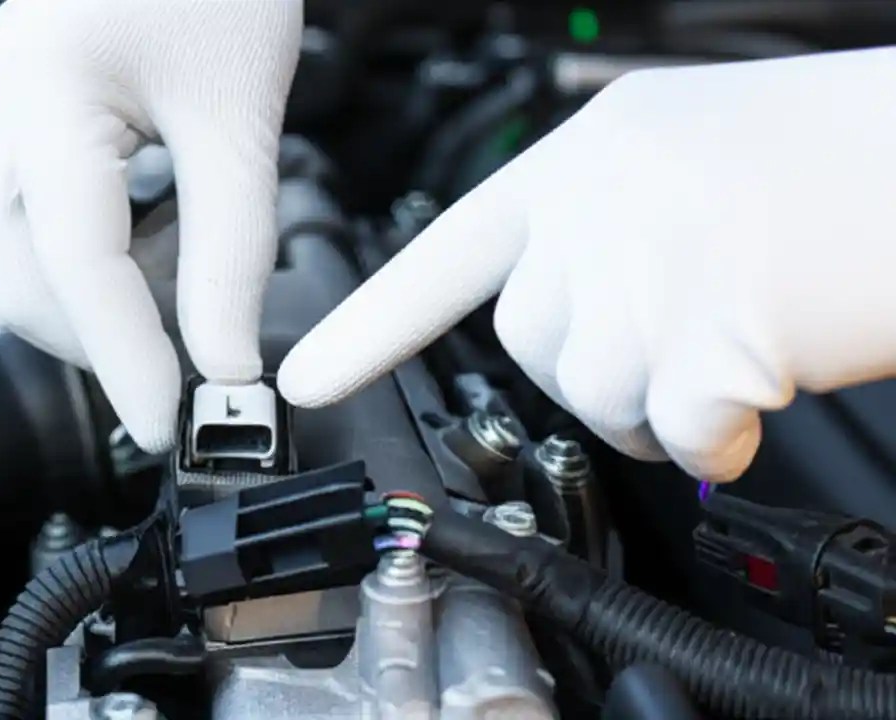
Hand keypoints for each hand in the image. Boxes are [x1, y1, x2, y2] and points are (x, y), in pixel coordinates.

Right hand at [0, 0, 301, 451]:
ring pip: (9, 276)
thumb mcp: (239, 120)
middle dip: (111, 341)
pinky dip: (77, 271)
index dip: (125, 359)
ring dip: (96, 308)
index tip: (171, 423)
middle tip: (203, 346)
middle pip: (24, 286)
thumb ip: (232, 251)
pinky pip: (9, 241)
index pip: (76, 265)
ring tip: (181, 258)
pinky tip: (141, 237)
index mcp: (39, 91)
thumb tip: (222, 362)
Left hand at [279, 49, 895, 480]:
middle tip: (672, 350)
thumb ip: (601, 227)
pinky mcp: (710, 336)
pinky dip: (717, 437)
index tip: (305, 377)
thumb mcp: (683, 158)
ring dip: (656, 409)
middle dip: (590, 371)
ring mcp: (650, 268)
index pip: (447, 253)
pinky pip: (674, 434)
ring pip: (595, 398)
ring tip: (729, 358)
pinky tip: (763, 387)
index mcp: (586, 159)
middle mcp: (602, 206)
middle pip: (529, 344)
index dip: (369, 325)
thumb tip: (566, 318)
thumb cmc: (831, 163)